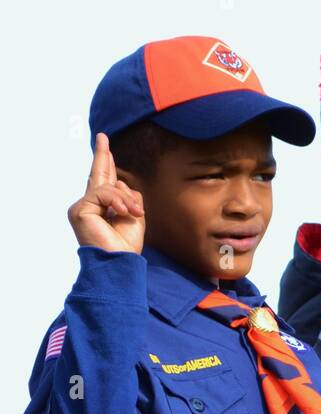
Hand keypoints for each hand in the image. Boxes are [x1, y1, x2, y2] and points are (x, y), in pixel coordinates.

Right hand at [68, 132, 144, 253]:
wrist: (120, 264)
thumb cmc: (127, 247)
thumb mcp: (135, 216)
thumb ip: (129, 196)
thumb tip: (120, 182)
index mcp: (103, 210)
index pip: (105, 184)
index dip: (106, 164)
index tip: (105, 147)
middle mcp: (90, 207)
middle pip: (98, 177)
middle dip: (102, 156)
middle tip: (102, 136)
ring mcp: (82, 208)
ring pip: (107, 187)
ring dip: (125, 199)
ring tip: (134, 215)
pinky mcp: (80, 210)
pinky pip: (102, 193)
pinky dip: (117, 201)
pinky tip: (124, 213)